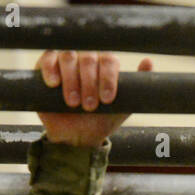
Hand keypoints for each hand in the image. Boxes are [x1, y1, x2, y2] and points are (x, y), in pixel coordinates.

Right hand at [35, 50, 153, 146]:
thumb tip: (149, 61)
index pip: (109, 60)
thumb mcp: (123, 106)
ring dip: (72, 80)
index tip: (107, 99)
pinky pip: (47, 58)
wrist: (77, 138)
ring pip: (69, 57)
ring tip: (73, 103)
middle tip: (89, 106)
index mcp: (105, 63)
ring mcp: (65, 59)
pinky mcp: (45, 65)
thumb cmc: (101, 120)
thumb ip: (137, 85)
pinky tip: (54, 83)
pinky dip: (50, 68)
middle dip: (90, 83)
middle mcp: (86, 57)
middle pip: (89, 57)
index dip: (108, 78)